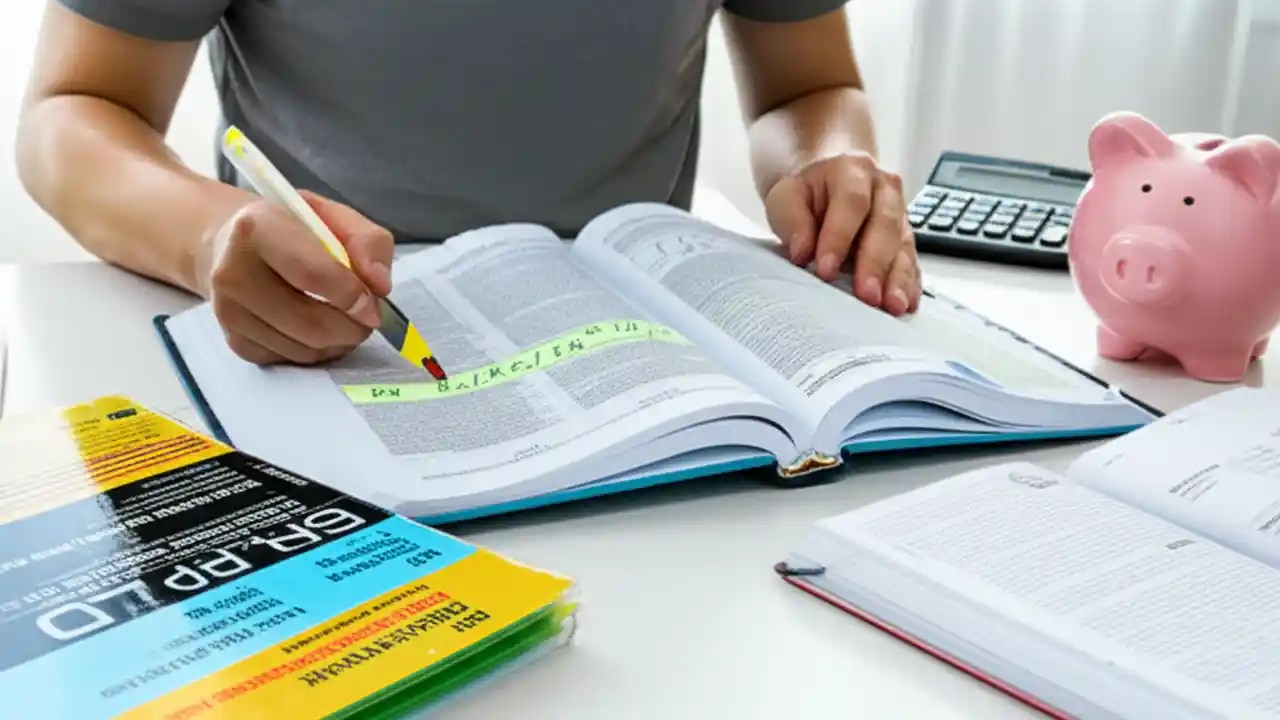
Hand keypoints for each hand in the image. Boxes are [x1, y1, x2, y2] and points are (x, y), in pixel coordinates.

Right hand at [197, 191, 394, 364]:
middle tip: (370, 317)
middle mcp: (233, 273)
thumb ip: (368, 241)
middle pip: (311, 323)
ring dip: (340, 341)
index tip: (374, 302)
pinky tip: (323, 328)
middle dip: (354, 327)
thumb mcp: (333, 215)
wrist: (231, 243)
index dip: (351, 295)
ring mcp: (229, 313)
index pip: (312, 275)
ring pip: (305, 348)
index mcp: (256, 229)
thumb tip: (380, 285)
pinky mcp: (236, 342)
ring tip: (348, 318)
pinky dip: (319, 351)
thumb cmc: (289, 226)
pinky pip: (293, 360)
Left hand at [764, 153, 921, 315]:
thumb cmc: (806, 193)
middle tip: (867, 296)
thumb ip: (793, 220)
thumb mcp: (786, 197)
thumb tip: (803, 253)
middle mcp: (884, 188)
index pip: (851, 203)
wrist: (826, 183)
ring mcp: (900, 213)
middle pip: (885, 226)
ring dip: (899, 279)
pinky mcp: (905, 238)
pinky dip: (909, 284)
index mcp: (852, 169)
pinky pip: (912, 261)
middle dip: (876, 264)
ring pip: (903, 246)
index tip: (826, 271)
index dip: (839, 238)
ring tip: (893, 306)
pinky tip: (907, 304)